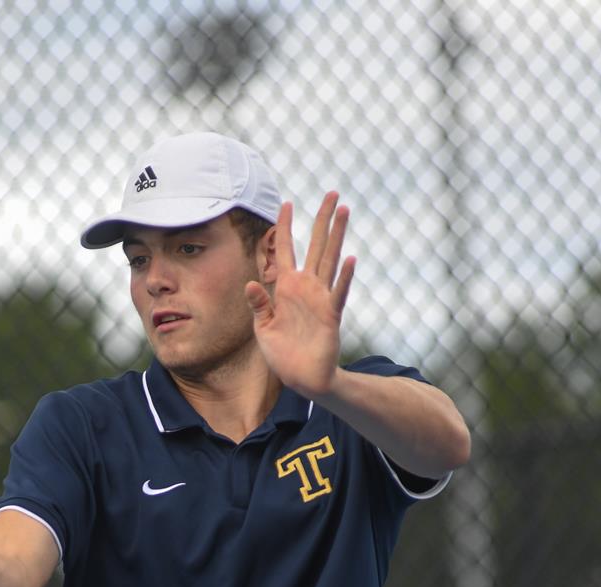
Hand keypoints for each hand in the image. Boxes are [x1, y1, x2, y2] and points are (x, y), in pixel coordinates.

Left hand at [246, 192, 354, 398]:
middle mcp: (306, 287)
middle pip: (316, 245)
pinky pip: (337, 293)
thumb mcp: (263, 328)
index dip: (285, 226)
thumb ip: (259, 305)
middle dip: (322, 219)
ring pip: (330, 259)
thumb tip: (251, 283)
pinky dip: (343, 277)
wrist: (302, 378)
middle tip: (332, 193)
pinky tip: (349, 259)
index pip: (286, 249)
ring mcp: (320, 298)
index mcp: (286, 288)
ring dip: (337, 236)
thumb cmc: (283, 354)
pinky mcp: (330, 315)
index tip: (286, 202)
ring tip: (344, 211)